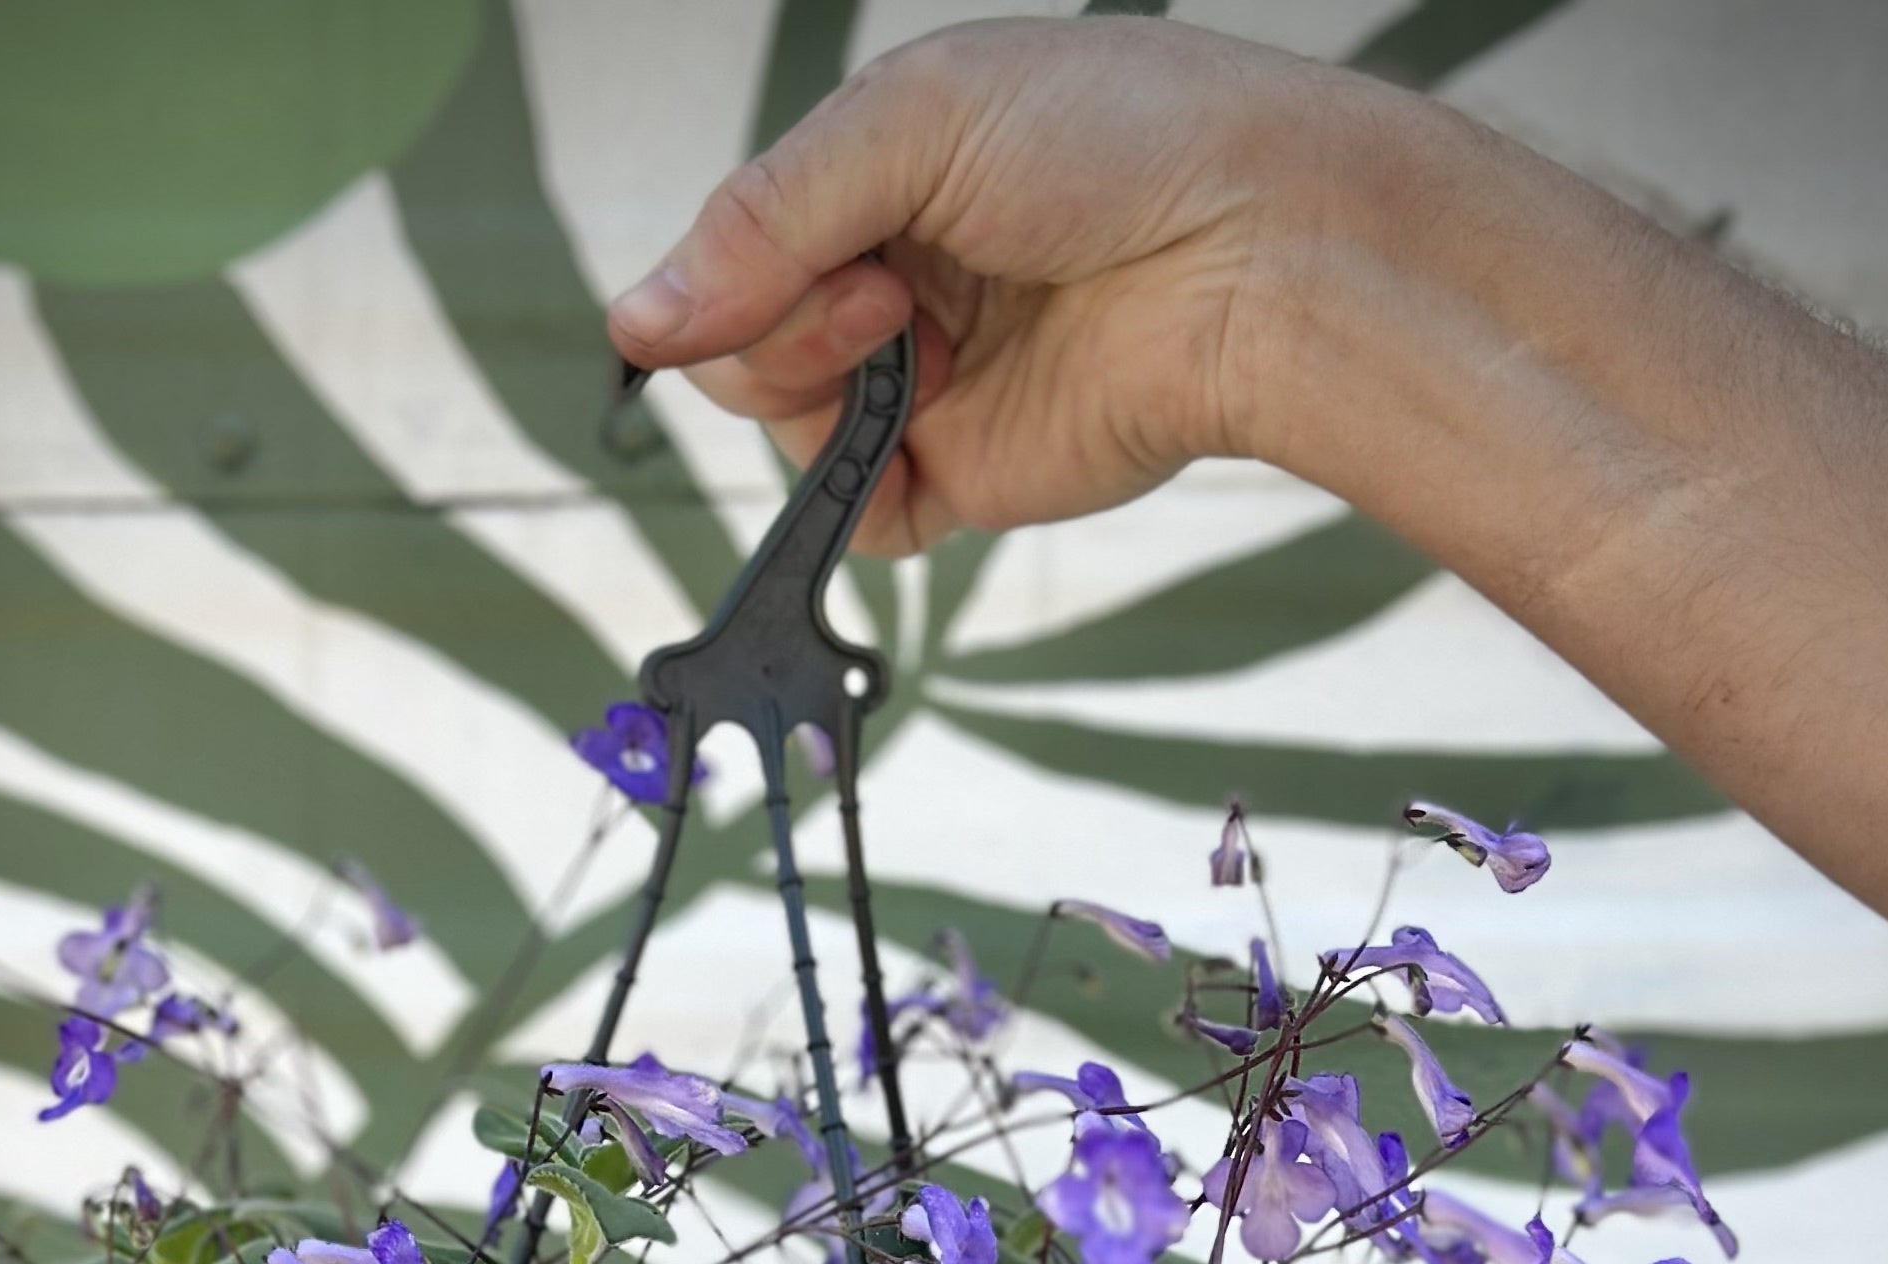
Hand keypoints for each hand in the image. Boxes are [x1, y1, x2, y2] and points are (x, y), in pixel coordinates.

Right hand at [605, 17, 1333, 553]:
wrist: (1251, 252)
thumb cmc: (1122, 144)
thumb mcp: (916, 123)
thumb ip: (766, 218)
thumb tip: (636, 318)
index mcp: (879, 178)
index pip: (738, 245)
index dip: (729, 270)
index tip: (775, 266)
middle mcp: (894, 280)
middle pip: (745, 343)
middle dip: (787, 325)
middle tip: (886, 293)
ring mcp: (923, 384)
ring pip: (788, 427)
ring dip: (826, 393)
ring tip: (919, 341)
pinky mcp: (962, 476)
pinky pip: (853, 516)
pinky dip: (851, 496)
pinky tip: (907, 436)